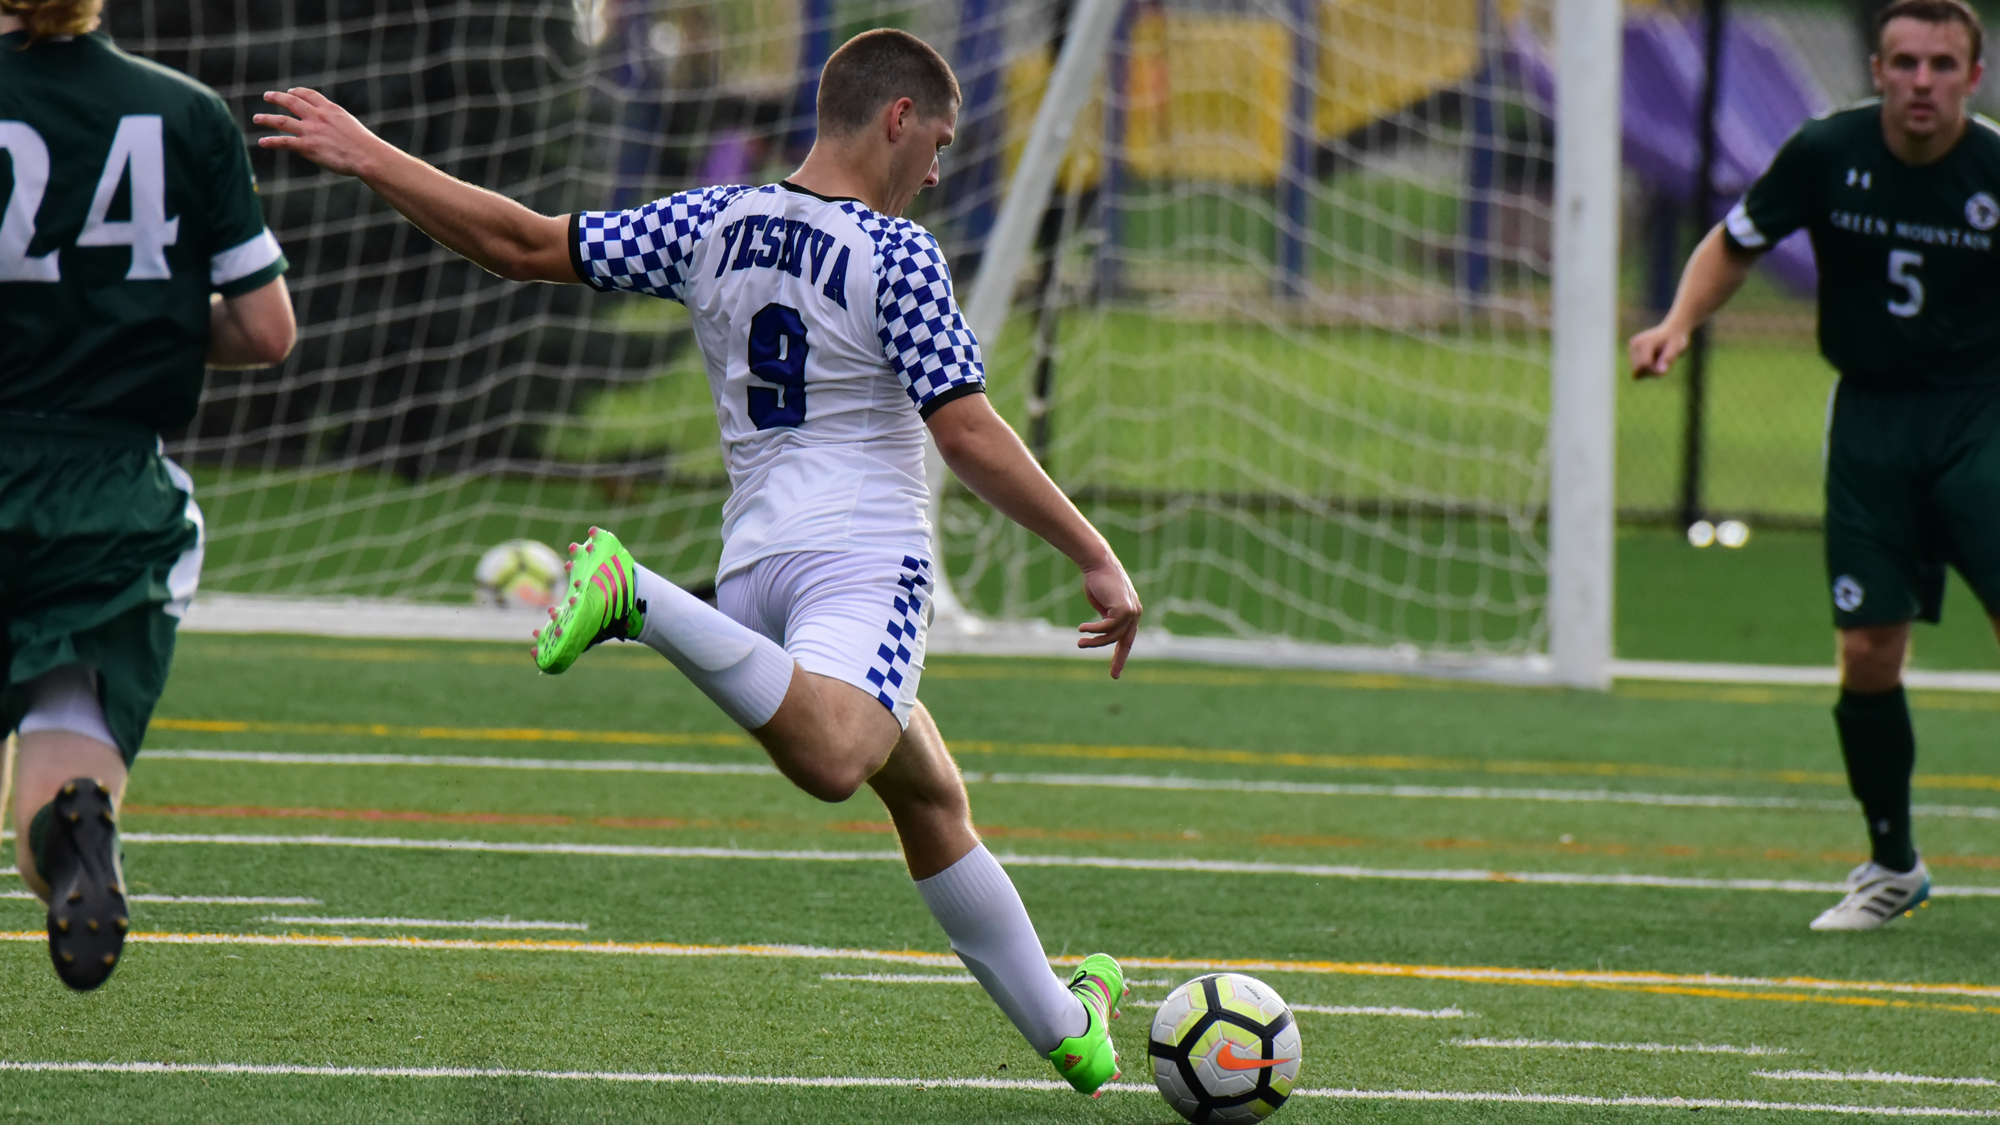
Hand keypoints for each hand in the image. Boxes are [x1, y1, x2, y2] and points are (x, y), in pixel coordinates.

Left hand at [253, 88, 386, 177]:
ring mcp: (310, 131)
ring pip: (282, 121)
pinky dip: (271, 142)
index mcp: (330, 109)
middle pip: (291, 102)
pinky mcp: (307, 146)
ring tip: (257, 118)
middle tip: (267, 96)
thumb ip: (339, 125)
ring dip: (267, 119)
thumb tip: (339, 132)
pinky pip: (284, 142)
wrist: (366, 155)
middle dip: (277, 98)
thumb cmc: (366, 146)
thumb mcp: (352, 127)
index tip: (291, 91)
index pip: (309, 95)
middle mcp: (317, 116)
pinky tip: (262, 142)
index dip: (297, 92)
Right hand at [1077, 557, 1141, 677]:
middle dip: (1120, 659)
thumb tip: (1103, 632)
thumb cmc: (1096, 581)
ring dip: (1095, 641)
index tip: (1116, 672)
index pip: (1127, 638)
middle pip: (1126, 642)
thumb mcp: (1102, 604)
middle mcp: (1135, 613)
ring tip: (1079, 643)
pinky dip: (1094, 630)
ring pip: (1113, 636)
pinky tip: (1082, 629)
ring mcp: (1132, 611)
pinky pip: (1107, 627)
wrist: (1097, 563)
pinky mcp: (1124, 609)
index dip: (1121, 655)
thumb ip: (1106, 618)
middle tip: (1114, 675)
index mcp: (1131, 613)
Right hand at [1628, 322, 1688, 379]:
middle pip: (1638, 370)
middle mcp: (1634, 344)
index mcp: (1644, 341)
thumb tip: (1661, 372)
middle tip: (1663, 362)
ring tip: (1658, 360)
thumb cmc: (1676, 340)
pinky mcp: (1631, 352)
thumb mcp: (1676, 348)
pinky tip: (1653, 359)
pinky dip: (1646, 369)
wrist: (1672, 332)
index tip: (1666, 365)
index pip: (1644, 364)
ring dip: (1649, 370)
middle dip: (1651, 371)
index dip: (1655, 369)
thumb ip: (1668, 359)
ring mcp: (1631, 348)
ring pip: (1636, 372)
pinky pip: (1637, 370)